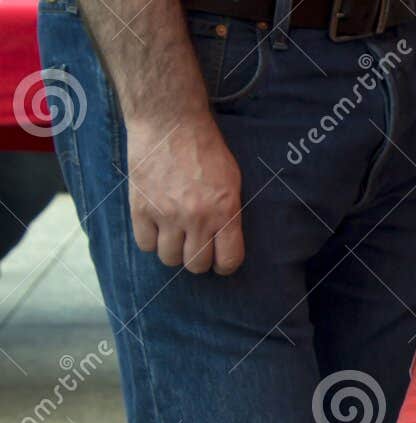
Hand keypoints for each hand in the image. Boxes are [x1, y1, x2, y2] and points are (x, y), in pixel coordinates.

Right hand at [126, 114, 243, 274]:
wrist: (169, 123)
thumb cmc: (205, 149)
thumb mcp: (232, 182)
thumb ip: (229, 214)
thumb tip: (225, 242)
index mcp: (224, 212)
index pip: (228, 261)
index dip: (225, 265)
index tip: (220, 260)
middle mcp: (196, 218)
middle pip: (196, 265)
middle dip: (198, 259)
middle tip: (195, 245)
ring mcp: (166, 214)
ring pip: (169, 258)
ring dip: (173, 251)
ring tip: (174, 235)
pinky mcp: (141, 207)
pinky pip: (145, 244)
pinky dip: (150, 240)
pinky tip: (156, 228)